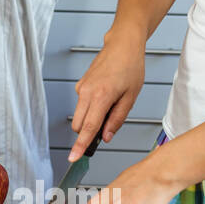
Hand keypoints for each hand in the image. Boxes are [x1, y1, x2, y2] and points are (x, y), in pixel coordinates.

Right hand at [68, 33, 145, 159]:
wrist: (122, 45)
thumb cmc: (130, 67)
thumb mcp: (131, 96)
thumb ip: (117, 119)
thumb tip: (106, 136)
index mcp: (101, 96)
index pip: (87, 127)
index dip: (81, 145)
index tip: (74, 157)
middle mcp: (86, 92)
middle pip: (78, 125)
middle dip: (88, 132)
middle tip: (107, 129)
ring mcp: (81, 88)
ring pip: (79, 116)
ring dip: (90, 120)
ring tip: (111, 106)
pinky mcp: (80, 85)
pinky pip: (82, 105)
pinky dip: (91, 109)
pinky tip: (106, 97)